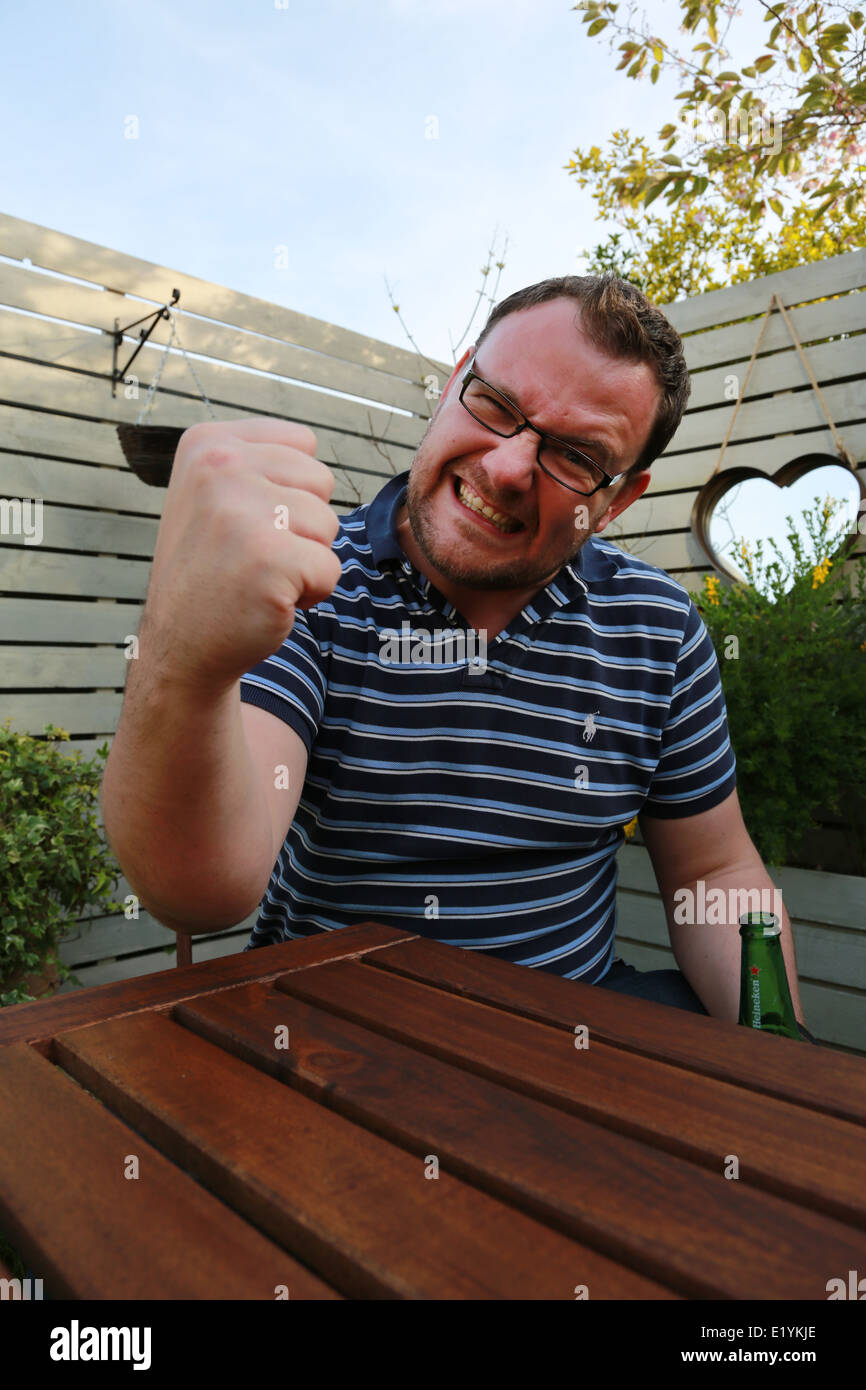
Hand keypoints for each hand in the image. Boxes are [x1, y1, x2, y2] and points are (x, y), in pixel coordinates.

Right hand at [141, 418, 341, 691]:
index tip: (247, 519)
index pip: (302, 443)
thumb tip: (309, 445)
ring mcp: (243, 511)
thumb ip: (256, 462)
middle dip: (303, 524)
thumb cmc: (211, 569)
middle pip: (321, 481)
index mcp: (207, 442)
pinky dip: (311, 592)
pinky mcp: (270, 558)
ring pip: (329, 524)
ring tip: (259, 573)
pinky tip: (268, 598)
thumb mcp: (211, 493)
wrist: (181, 643)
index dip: (292, 488)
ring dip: (306, 558)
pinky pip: (331, 568)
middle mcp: (220, 466)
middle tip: (254, 552)